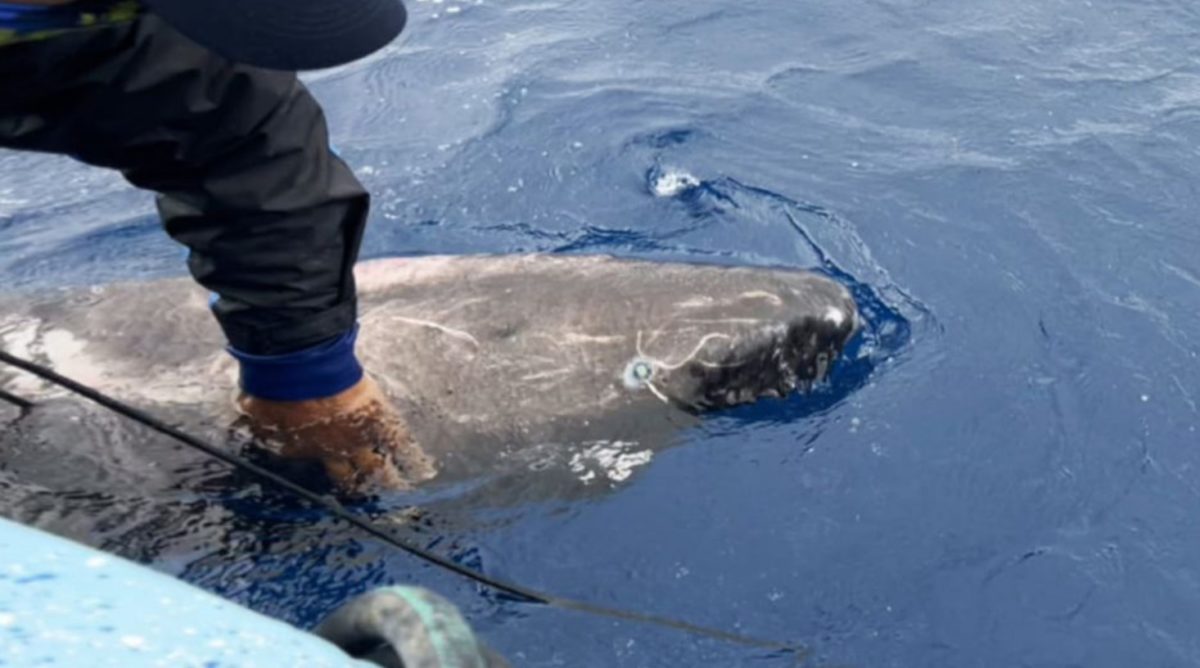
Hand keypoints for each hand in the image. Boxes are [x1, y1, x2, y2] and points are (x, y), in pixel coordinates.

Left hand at [237, 374, 435, 493]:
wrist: (299, 371)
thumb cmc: (272, 389)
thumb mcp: (253, 409)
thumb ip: (253, 420)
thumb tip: (240, 422)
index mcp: (301, 450)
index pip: (311, 463)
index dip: (316, 465)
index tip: (326, 472)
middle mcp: (332, 452)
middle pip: (348, 477)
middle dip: (357, 488)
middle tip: (367, 502)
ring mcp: (358, 438)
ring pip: (376, 467)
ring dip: (389, 481)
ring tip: (401, 494)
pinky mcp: (378, 421)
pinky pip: (399, 442)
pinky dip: (412, 456)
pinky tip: (422, 469)